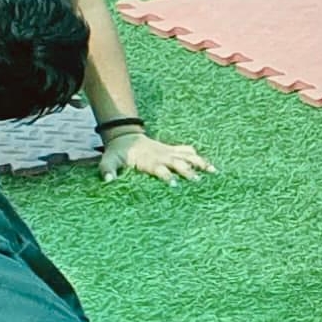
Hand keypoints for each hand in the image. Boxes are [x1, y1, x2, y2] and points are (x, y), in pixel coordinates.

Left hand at [100, 129, 215, 183]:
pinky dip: (197, 155)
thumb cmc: (118, 153)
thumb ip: (107, 170)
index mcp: (149, 161)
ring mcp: (168, 152)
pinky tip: (207, 163)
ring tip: (214, 171)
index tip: (175, 184)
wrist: (125, 137)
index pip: (160, 169)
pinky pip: (186, 150)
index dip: (167, 176)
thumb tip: (108, 181)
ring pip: (188, 156)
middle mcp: (161, 156)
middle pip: (178, 163)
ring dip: (200, 162)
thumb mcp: (108, 160)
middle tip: (198, 180)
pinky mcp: (171, 149)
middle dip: (188, 171)